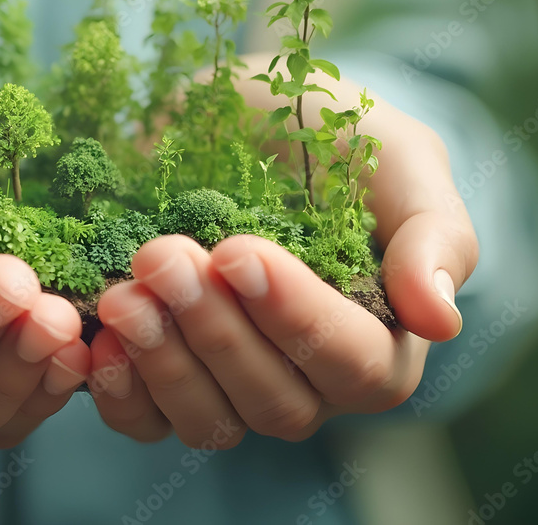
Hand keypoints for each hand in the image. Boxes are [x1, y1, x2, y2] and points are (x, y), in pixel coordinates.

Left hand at [88, 63, 477, 447]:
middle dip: (215, 333)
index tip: (238, 251)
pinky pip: (148, 421)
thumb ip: (434, 233)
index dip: (296, 319)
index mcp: (379, 337)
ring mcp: (234, 382)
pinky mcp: (170, 372)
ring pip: (210, 421)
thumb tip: (441, 320)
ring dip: (163, 363)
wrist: (239, 117)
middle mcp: (308, 378)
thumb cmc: (329, 132)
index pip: (355, 365)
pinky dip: (121, 394)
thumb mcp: (397, 158)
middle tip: (164, 255)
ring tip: (123, 295)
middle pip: (275, 402)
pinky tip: (97, 345)